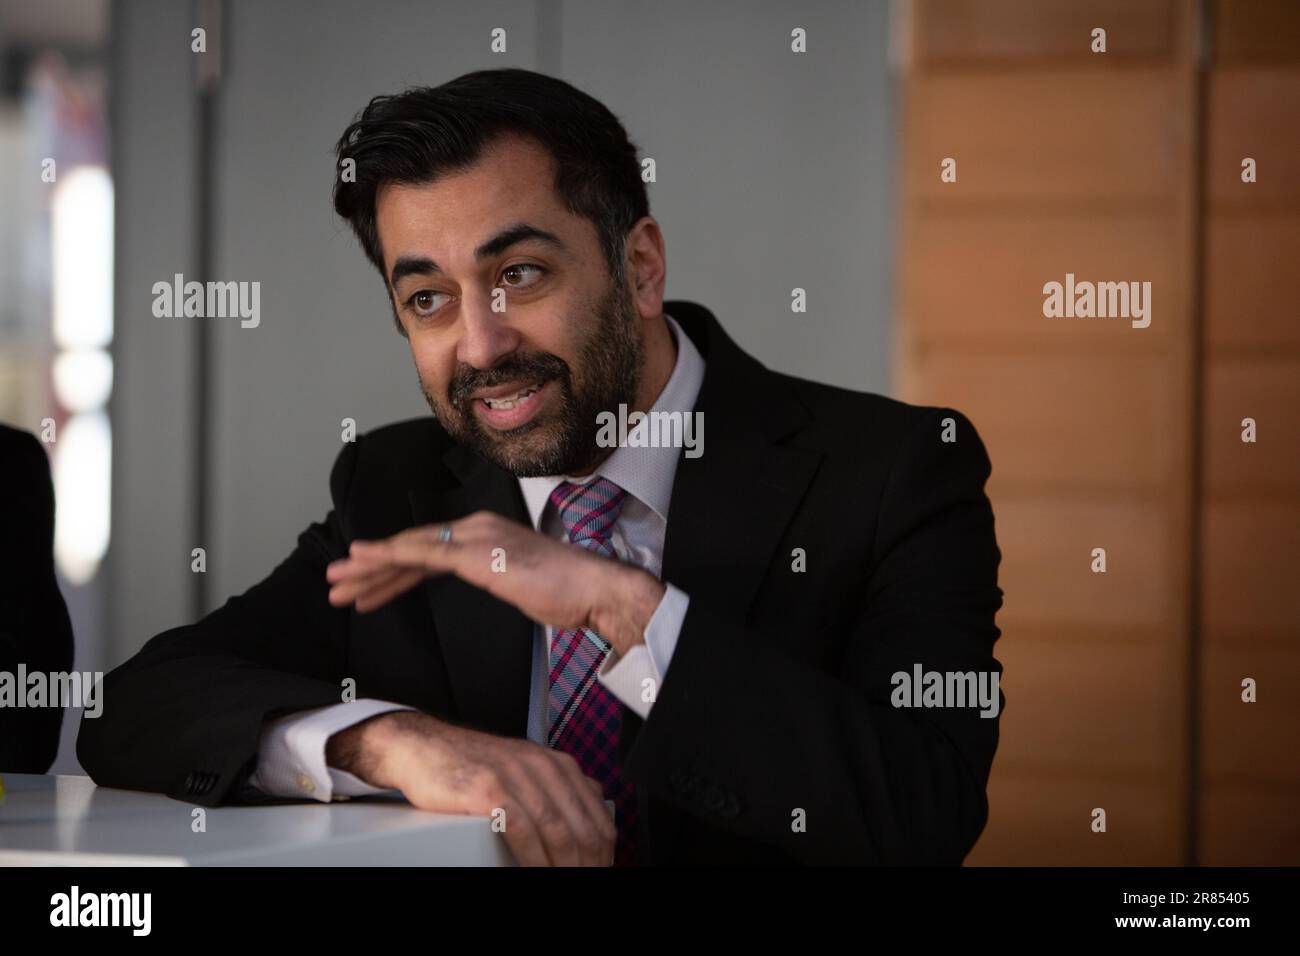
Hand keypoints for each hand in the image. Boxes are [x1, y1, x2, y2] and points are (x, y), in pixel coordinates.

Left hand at [325, 511, 664, 655]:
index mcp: (484, 533)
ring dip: (368, 567)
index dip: (391, 570)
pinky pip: (422, 554)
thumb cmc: (567, 591)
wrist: (594, 588)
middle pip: (411, 548)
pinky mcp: (476, 553)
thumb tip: (492, 582)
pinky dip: (389, 557)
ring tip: (337, 584)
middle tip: (335, 584)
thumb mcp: (521, 583)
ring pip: (408, 549)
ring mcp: (474, 537)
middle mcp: (475, 528)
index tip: (365, 587)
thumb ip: (498, 577)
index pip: (427, 551)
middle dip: (369, 568)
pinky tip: (363, 563)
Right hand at [328, 710, 615, 866]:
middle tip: (584, 882)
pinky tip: (537, 871)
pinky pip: (523, 830)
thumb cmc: (474, 764)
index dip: (604, 855)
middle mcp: (544, 767)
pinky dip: (535, 858)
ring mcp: (517, 776)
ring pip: (558, 832)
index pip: (599, 820)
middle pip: (583, 830)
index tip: (599, 871)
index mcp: (560, 765)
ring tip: (563, 882)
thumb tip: (596, 813)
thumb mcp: (527, 767)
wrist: (426, 748)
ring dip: (564, 866)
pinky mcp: (490, 788)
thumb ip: (560, 787)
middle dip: (587, 865)